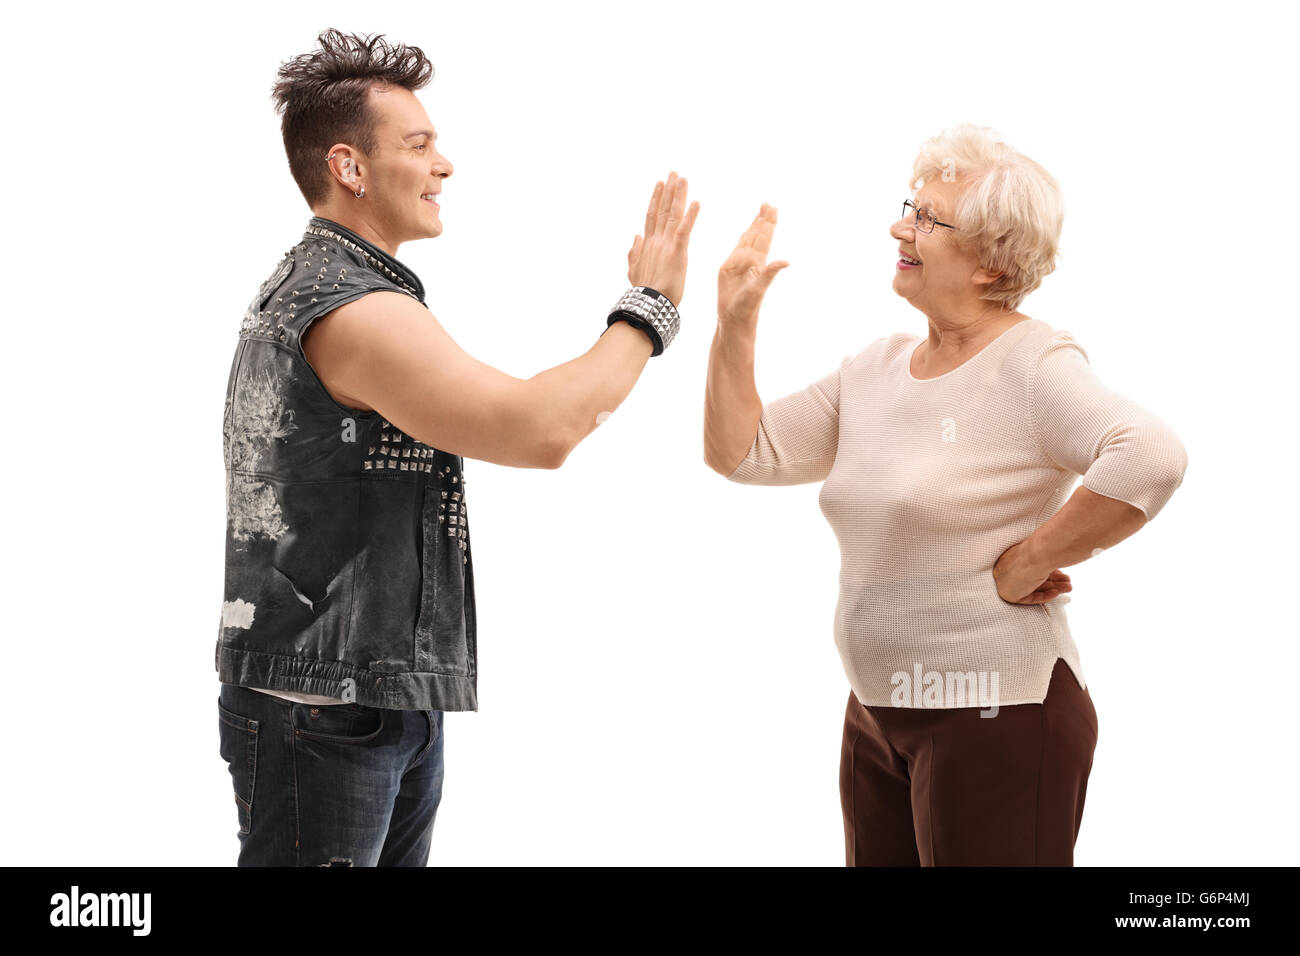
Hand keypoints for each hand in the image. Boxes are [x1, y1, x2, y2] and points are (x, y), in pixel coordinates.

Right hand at [627, 171, 699, 306]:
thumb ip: (634, 252)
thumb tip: (636, 236)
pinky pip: (685, 230)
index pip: (652, 216)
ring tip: (682, 178)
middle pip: (662, 210)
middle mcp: (656, 240)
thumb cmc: (644, 291)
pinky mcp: (677, 252)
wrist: (650, 304)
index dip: (656, 199)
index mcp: (648, 244)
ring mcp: (666, 244)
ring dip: (678, 195)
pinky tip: (696, 202)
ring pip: (672, 214)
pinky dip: (690, 216)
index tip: (659, 184)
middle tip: (673, 173)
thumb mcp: (634, 270)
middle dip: (668, 190)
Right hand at [717, 203, 788, 330]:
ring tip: (760, 213)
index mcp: (759, 262)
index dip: (768, 222)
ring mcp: (739, 263)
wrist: (733, 319)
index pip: (765, 237)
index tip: (773, 208)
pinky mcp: (728, 268)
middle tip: (768, 204)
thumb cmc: (747, 307)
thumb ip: (770, 273)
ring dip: (754, 226)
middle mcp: (751, 260)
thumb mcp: (759, 289)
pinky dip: (742, 239)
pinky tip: (745, 233)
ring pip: (748, 240)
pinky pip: (736, 249)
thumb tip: (786, 262)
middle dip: (762, 219)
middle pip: (758, 235)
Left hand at [992, 539, 1072, 604]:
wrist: (1038, 554)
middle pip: (1031, 577)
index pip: (1028, 566)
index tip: (1059, 571)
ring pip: (1031, 587)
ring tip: (1068, 587)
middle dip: (1052, 580)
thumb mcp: (1045, 550)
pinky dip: (1042, 596)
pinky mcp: (1008, 594)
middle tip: (1067, 580)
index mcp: (1013, 553)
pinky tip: (1056, 593)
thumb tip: (1060, 556)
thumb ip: (1048, 556)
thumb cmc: (1042, 547)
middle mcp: (1007, 566)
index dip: (1045, 570)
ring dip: (1051, 588)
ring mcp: (1005, 580)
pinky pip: (1027, 598)